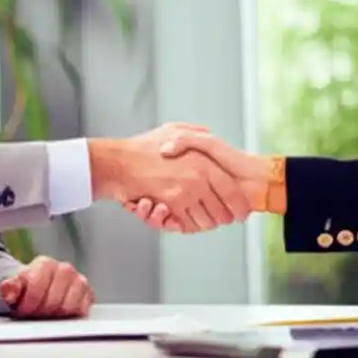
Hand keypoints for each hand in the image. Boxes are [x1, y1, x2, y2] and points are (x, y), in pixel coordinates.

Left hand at [0, 256, 94, 318]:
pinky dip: (71, 316)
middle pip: (53, 301)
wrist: (35, 291)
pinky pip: (83, 310)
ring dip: (56, 316)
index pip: (37, 288)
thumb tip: (9, 291)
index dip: (27, 304)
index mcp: (45, 264)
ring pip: (69, 307)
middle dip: (41, 312)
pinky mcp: (88, 295)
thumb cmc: (24, 291)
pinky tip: (60, 315)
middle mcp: (65, 269)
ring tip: (47, 314)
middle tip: (34, 313)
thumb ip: (9, 288)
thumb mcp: (11, 288)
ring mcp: (79, 281)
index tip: (22, 309)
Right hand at [89, 123, 250, 232]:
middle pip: (222, 212)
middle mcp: (197, 179)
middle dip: (224, 219)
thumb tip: (209, 135)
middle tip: (224, 220)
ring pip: (206, 222)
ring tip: (205, 220)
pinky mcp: (170, 207)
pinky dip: (188, 227)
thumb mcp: (173, 130)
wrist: (117, 163)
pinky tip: (186, 220)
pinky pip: (187, 225)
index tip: (240, 212)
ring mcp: (184, 194)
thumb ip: (195, 133)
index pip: (232, 192)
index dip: (238, 206)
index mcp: (204, 162)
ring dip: (206, 224)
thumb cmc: (142, 147)